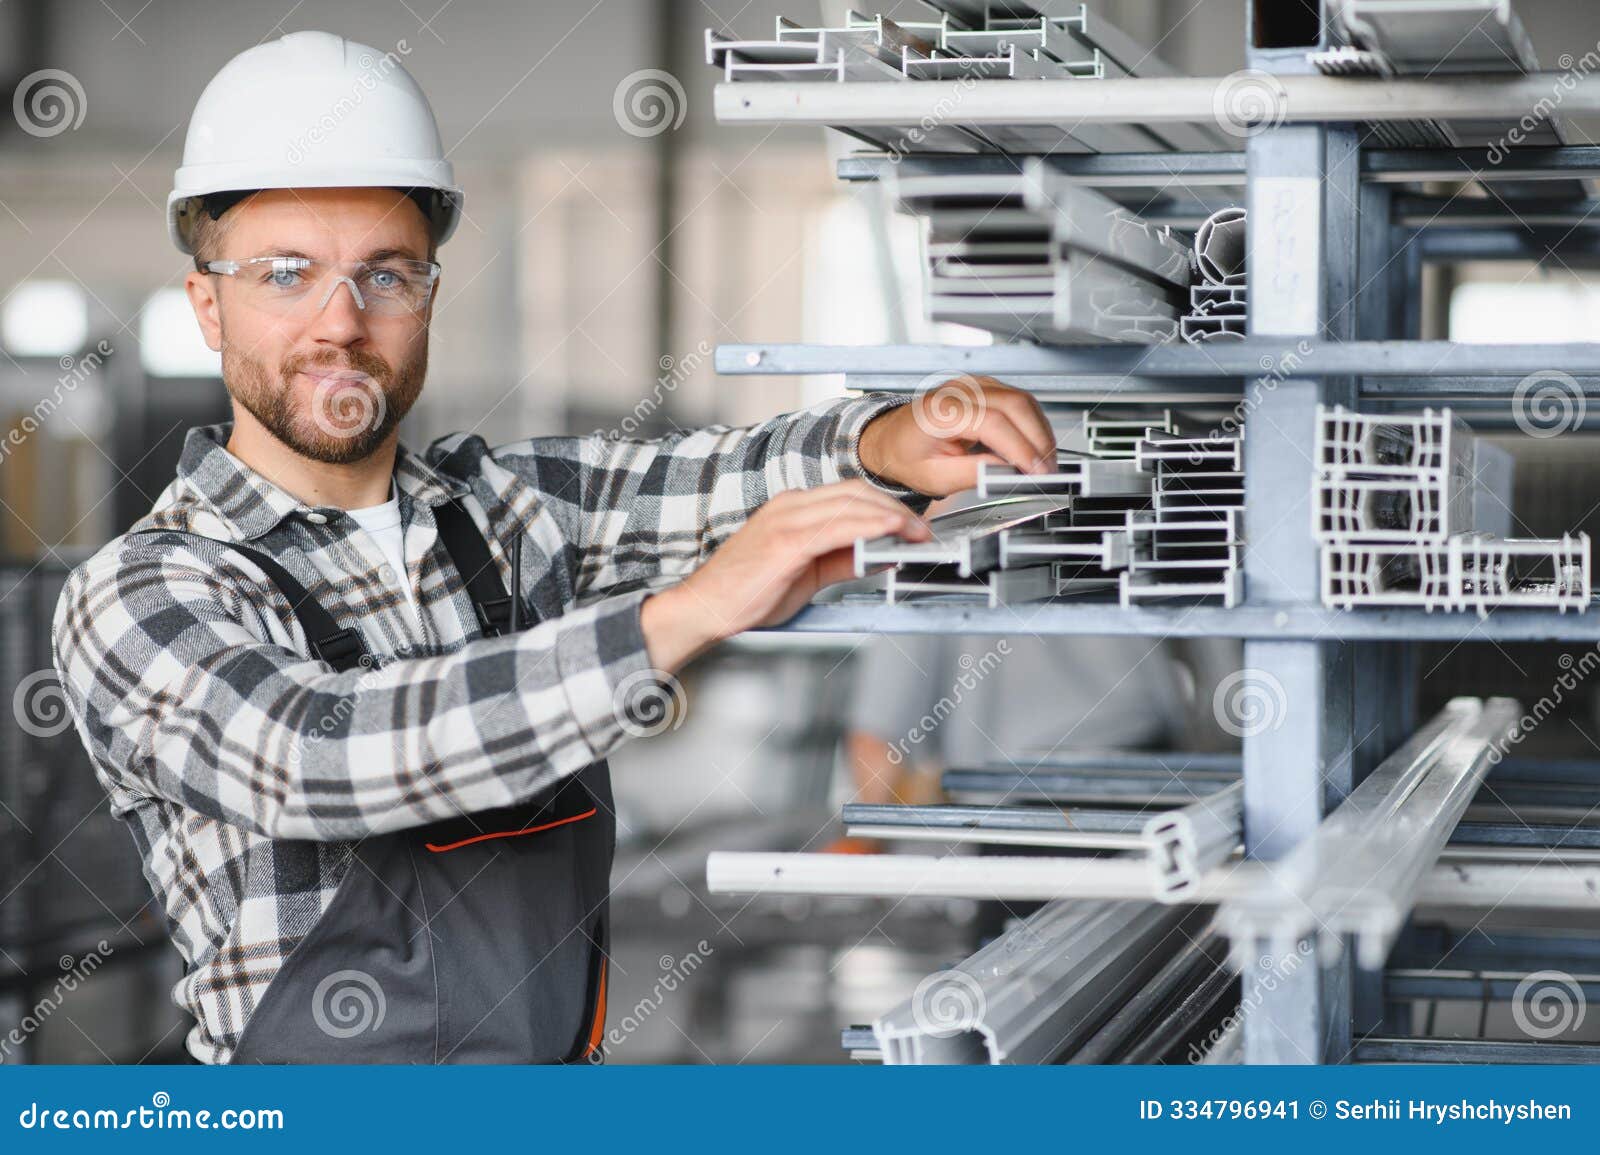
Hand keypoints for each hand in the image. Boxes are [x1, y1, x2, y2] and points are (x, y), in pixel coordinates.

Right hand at [640, 480, 929, 670]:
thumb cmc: (747, 592)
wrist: (706, 608)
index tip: (912, 523)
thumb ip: (844, 561)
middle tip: (923, 530)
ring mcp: (786, 520)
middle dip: (896, 508)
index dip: (886, 504)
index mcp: (792, 508)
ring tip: (917, 534)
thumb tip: (884, 555)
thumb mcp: (807, 574)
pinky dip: (870, 527)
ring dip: (891, 517)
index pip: (850, 494)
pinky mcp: (786, 541)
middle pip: (856, 492)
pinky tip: (891, 534)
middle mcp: (789, 506)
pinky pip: (838, 526)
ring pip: (851, 504)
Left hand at [856, 376, 1055, 495]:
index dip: (1020, 448)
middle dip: (1039, 441)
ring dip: (1040, 432)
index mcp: (940, 411)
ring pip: (1023, 400)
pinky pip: (1019, 400)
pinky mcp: (984, 387)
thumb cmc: (904, 455)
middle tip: (1048, 472)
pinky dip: (1033, 423)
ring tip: (1044, 463)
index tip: (1036, 471)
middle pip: (1015, 405)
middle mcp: (958, 390)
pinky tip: (1035, 446)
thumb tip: (1007, 472)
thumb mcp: (933, 477)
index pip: (993, 422)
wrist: (890, 438)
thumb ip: (972, 474)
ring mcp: (973, 384)